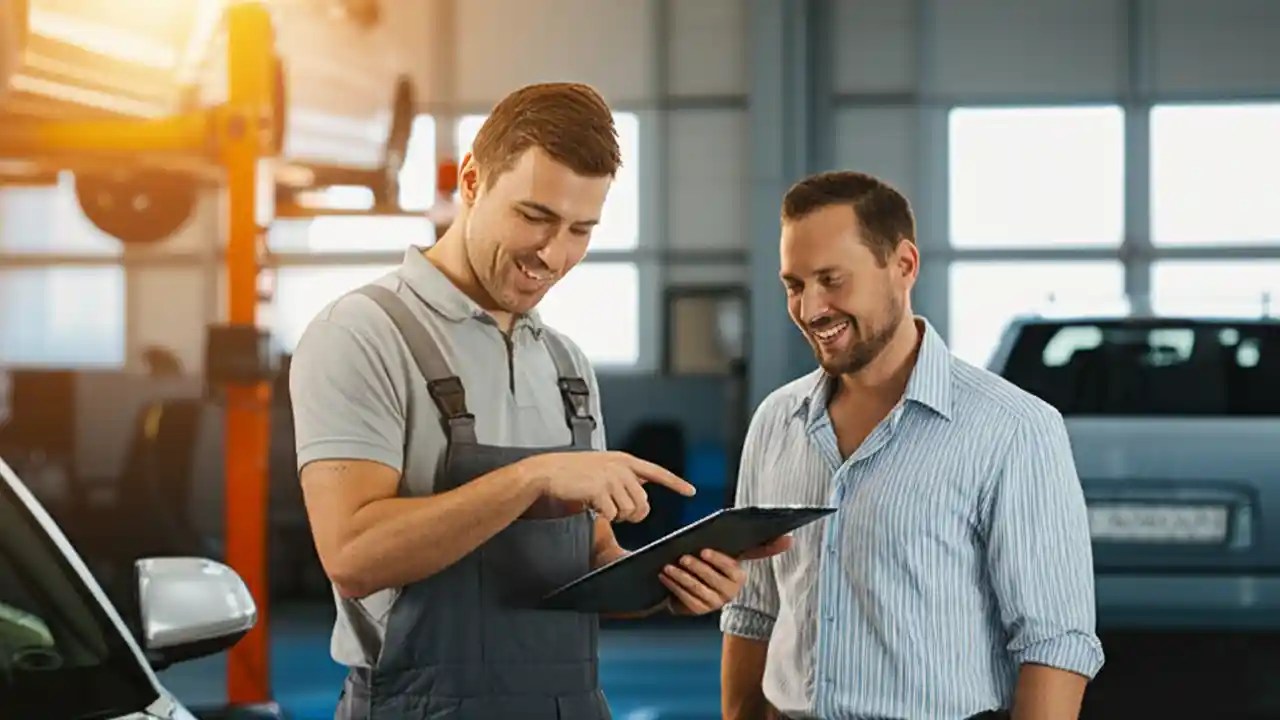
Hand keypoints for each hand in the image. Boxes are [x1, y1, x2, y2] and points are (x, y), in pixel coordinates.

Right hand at [521, 451, 695, 522]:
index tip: (691, 491)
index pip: (657, 472)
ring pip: (630, 511)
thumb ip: (623, 480)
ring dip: (617, 516)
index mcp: (624, 461)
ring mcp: (611, 478)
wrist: (547, 473)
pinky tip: (592, 506)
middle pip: (644, 503)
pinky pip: (613, 515)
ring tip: (601, 505)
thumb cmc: (572, 475)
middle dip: (633, 514)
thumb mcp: (602, 470)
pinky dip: (604, 516)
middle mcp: (621, 467)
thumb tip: (639, 500)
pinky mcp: (600, 490)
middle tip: (616, 512)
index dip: (675, 483)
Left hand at [660, 535, 792, 615]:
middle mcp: (728, 593)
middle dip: (696, 568)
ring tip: (668, 566)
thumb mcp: (735, 554)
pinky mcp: (697, 610)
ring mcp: (713, 603)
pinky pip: (685, 598)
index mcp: (739, 577)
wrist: (698, 588)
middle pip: (711, 579)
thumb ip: (761, 547)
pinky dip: (674, 586)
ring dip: (681, 577)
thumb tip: (791, 539)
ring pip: (696, 589)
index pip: (730, 569)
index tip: (704, 551)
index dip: (717, 561)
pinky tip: (665, 575)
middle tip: (683, 557)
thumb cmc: (717, 565)